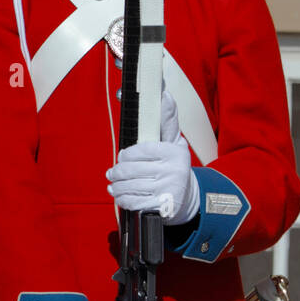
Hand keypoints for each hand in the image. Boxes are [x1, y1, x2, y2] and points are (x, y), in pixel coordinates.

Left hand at [107, 90, 199, 224]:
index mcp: (174, 151)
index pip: (141, 150)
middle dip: (117, 172)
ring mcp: (167, 189)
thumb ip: (167, 119)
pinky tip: (120, 195)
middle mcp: (173, 170)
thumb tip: (164, 94)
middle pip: (132, 170)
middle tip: (112, 173)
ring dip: (117, 186)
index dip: (126, 155)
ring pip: (130, 186)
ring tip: (114, 184)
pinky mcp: (161, 206)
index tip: (122, 156)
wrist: (187, 197)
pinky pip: (133, 202)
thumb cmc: (174, 164)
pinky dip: (122, 199)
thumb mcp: (174, 141)